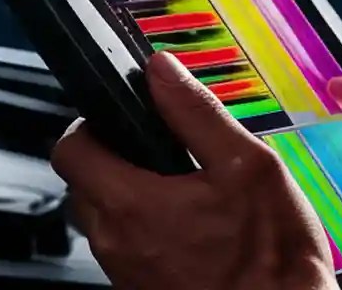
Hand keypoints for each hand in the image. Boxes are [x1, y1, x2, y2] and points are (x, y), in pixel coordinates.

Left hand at [51, 52, 336, 289]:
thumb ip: (198, 112)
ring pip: (104, 219)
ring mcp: (126, 273)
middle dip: (113, 158)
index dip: (90, 122)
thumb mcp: (250, 165)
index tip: (122, 115)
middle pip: (82, 184)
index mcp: (133, 205)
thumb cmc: (272, 257)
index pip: (69, 149)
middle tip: (162, 149)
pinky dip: (148, 230)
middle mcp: (117, 244)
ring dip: (131, 195)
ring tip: (186, 188)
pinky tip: (195, 225)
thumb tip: (163, 72)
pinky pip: (127, 249)